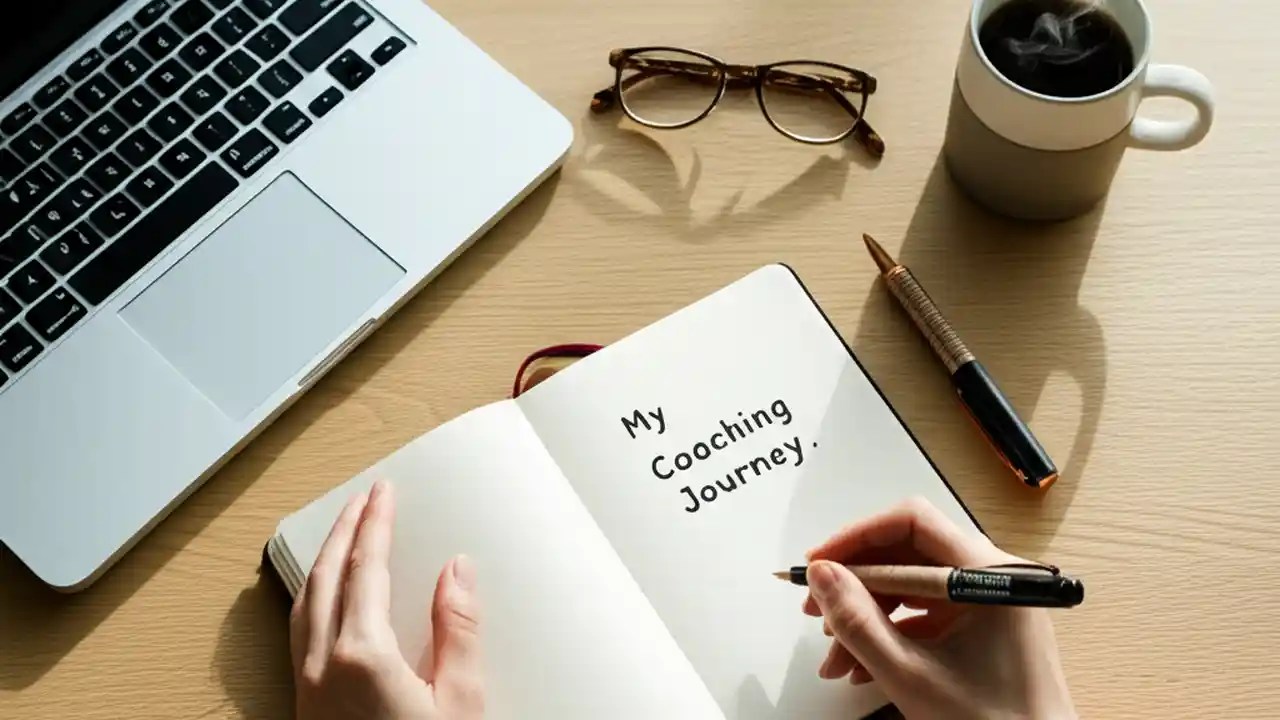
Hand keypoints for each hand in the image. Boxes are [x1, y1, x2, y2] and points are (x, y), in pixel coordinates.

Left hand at [290, 480, 483, 718]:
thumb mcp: (460, 703)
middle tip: (361, 500)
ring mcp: (307, 686)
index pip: (366, 570)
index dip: (375, 524)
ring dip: (324, 560)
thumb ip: (458, 634)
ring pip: (305, 603)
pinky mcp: (304, 705)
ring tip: (342, 536)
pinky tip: (326, 595)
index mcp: (363, 656)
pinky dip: (313, 595)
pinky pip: (300, 631)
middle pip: (326, 576)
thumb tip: (457, 573)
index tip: (382, 493)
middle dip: (343, 531)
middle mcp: (323, 665)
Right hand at [803, 497, 1075, 719]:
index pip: (912, 522)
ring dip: (866, 617)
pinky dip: (888, 635)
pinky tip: (859, 666)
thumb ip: (859, 622)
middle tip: (816, 608)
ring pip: (908, 587)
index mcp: (990, 574)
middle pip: (907, 553)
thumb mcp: (911, 674)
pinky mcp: (979, 627)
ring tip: (834, 656)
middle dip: (855, 584)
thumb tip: (822, 574)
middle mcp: (991, 577)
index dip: (857, 537)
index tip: (820, 562)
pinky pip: (923, 614)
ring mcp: (986, 602)